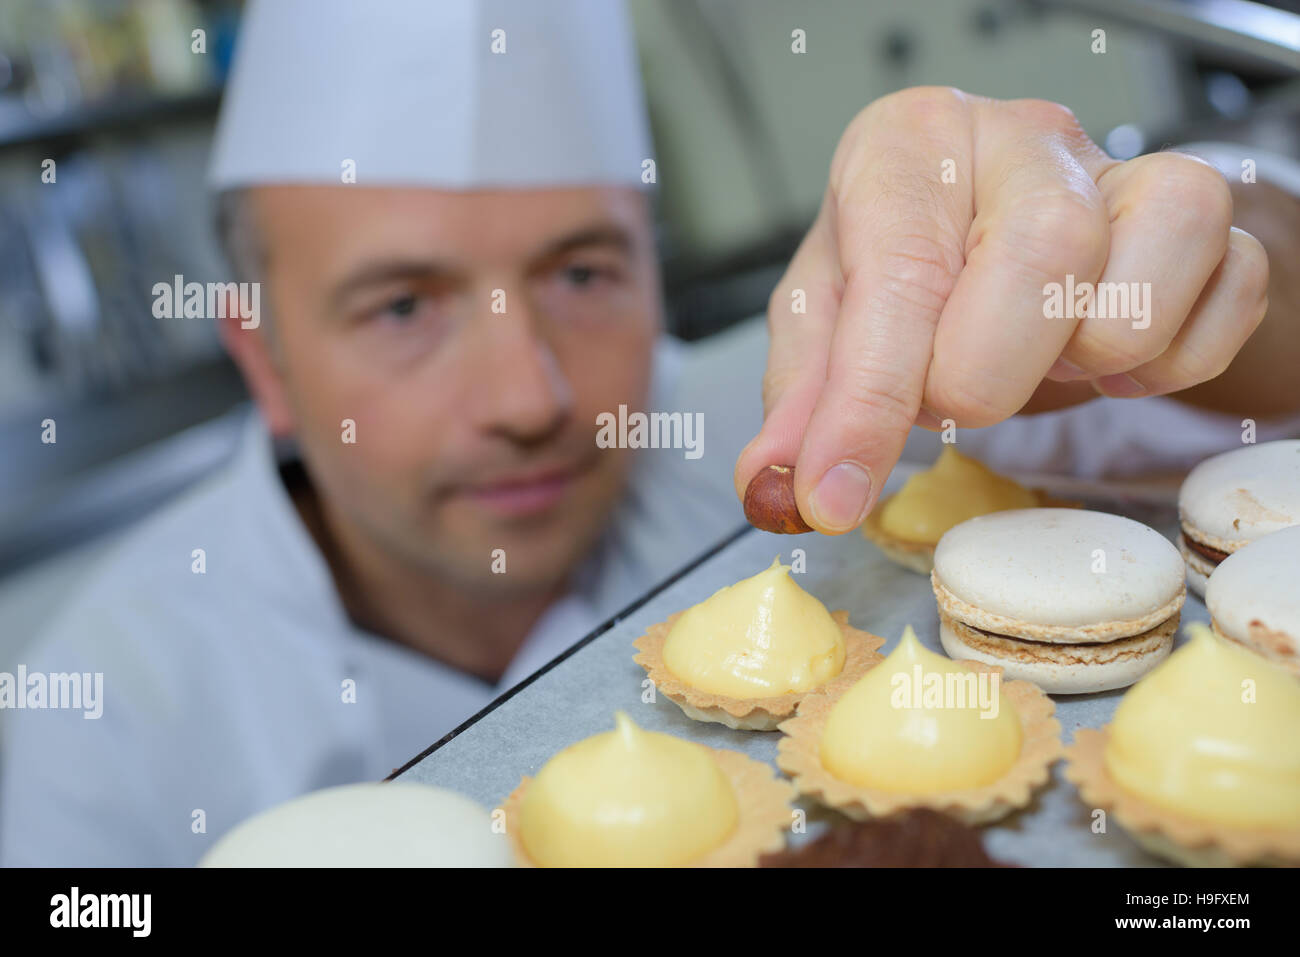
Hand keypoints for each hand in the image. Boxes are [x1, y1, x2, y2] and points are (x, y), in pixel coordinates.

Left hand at [735, 86, 1268, 532]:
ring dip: (1078, 368)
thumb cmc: (908, 258)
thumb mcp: (829, 316)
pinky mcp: (1207, 220)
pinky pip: (1225, 306)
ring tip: (1028, 357)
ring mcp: (1126, 173)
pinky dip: (1166, 366)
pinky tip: (1100, 358)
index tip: (834, 493)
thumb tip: (778, 486)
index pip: (900, 274)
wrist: (1006, 219)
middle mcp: (1023, 139)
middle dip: (982, 376)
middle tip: (950, 393)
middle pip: (1044, 260)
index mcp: (912, 143)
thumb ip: (803, 398)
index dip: (867, 402)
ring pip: (1136, 295)